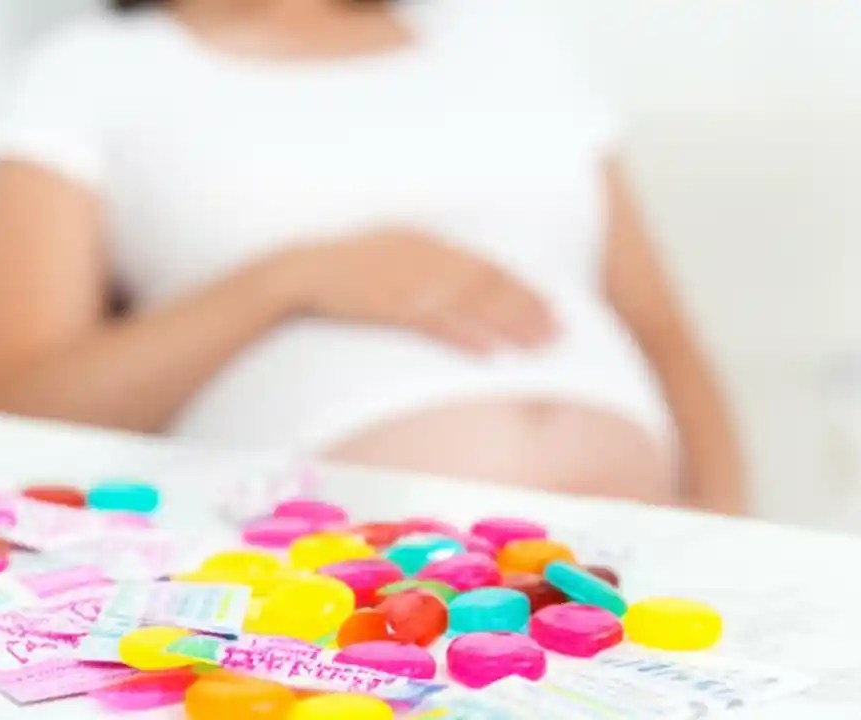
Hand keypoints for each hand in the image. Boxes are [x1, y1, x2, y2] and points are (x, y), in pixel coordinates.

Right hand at [278, 228, 557, 352]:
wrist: (302, 272)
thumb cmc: (345, 267)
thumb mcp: (391, 250)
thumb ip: (427, 262)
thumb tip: (460, 283)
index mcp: (428, 242)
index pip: (488, 266)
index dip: (523, 288)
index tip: (551, 306)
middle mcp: (426, 259)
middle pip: (490, 285)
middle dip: (528, 309)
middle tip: (558, 331)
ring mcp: (410, 283)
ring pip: (473, 305)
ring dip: (510, 325)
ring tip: (538, 345)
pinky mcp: (392, 307)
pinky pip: (438, 324)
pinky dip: (466, 338)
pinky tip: (490, 353)